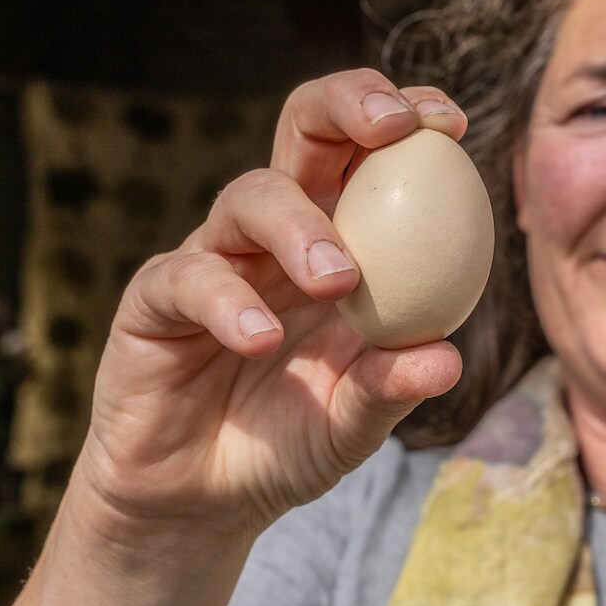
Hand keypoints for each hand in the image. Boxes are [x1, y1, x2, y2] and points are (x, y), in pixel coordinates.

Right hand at [77, 68, 466, 538]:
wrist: (205, 501)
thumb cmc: (293, 441)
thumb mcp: (354, 423)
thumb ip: (392, 388)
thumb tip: (447, 359)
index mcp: (342, 237)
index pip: (370, 150)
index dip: (408, 116)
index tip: (451, 124)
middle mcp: (278, 232)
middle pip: (305, 128)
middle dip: (348, 104)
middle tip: (395, 129)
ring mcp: (216, 257)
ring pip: (250, 196)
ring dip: (300, 226)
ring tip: (340, 280)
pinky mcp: (155, 300)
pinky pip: (186, 277)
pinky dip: (229, 302)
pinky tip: (261, 339)